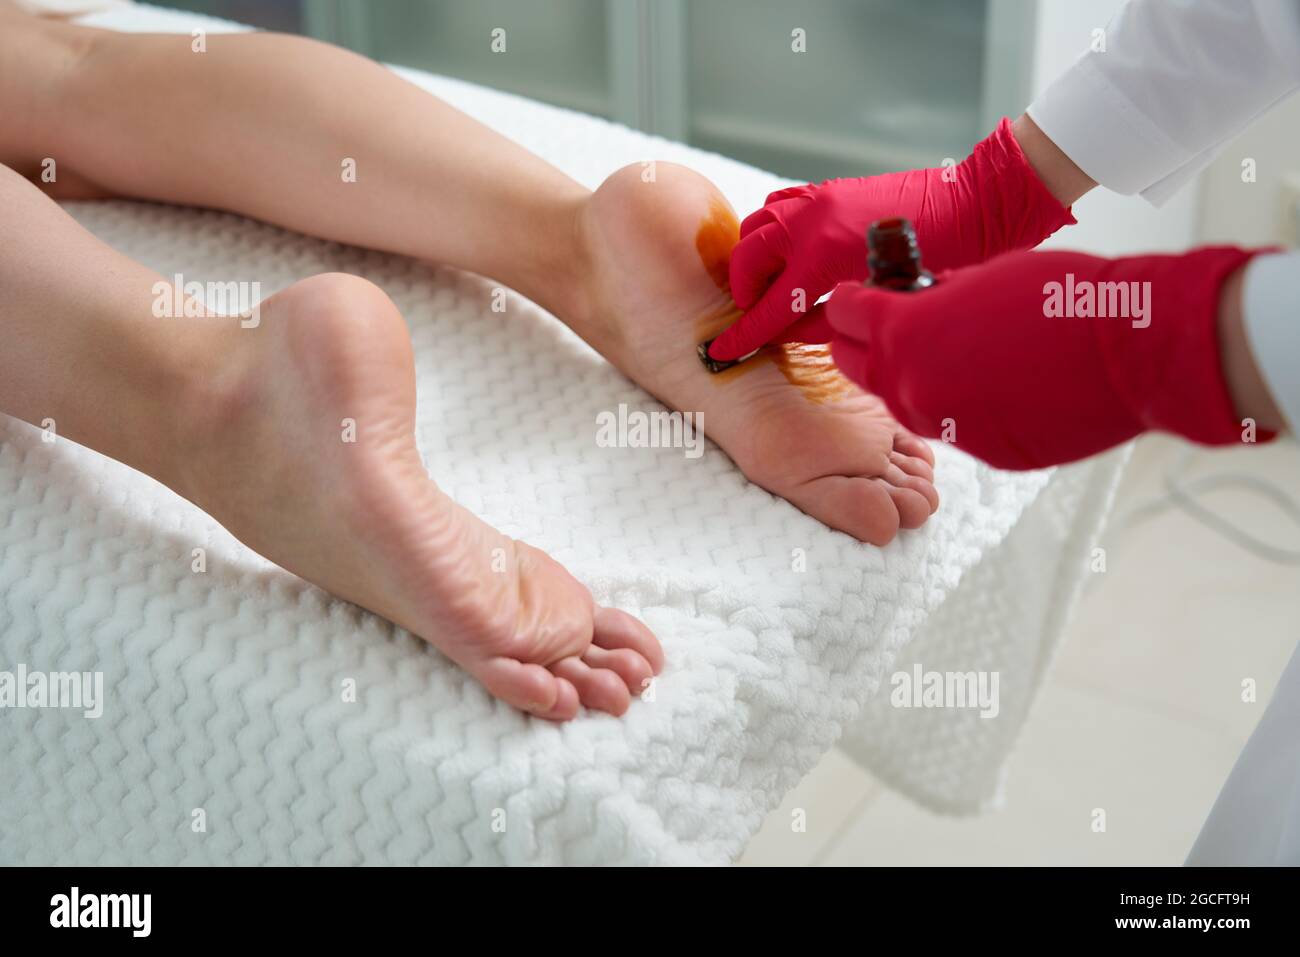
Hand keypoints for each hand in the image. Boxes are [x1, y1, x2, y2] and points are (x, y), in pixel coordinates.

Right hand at [708, 118, 1074, 360]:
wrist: (976, 203)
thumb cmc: (943, 256)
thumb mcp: (883, 301)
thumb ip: (829, 318)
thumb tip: (790, 333)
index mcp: (824, 254)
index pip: (768, 304)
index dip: (744, 333)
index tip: (723, 349)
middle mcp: (812, 221)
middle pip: (746, 258)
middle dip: (742, 291)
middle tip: (754, 314)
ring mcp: (818, 200)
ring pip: (756, 226)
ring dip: (751, 257)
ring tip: (766, 283)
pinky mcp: (828, 189)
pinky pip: (779, 205)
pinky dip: (770, 229)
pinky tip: (785, 251)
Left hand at [825, 246, 1262, 470]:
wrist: (1131, 351)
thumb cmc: (1063, 298)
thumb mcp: (983, 276)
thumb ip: (938, 295)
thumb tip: (922, 301)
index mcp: (903, 334)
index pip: (843, 316)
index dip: (849, 301)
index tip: (855, 298)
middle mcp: (912, 388)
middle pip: (858, 368)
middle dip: (862, 345)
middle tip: (879, 329)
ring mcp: (947, 427)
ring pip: (907, 402)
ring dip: (915, 378)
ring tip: (949, 355)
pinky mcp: (985, 452)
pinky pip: (958, 425)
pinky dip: (965, 405)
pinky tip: (998, 384)